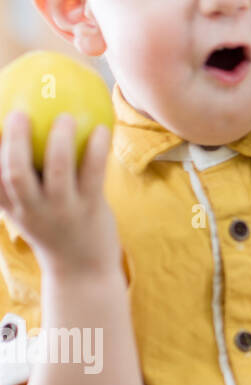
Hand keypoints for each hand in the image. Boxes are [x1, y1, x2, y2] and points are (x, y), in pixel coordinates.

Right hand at [0, 111, 120, 280]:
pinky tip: (103, 129)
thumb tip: (26, 137)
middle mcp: (32, 210)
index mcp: (12, 208)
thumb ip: (23, 184)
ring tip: (66, 117)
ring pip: (57, 171)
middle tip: (19, 113)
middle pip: (15, 173)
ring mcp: (61, 210)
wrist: (82, 271)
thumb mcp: (30, 211)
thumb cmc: (56, 230)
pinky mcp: (90, 208)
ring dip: (60, 140)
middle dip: (15, 142)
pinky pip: (93, 173)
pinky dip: (97, 149)